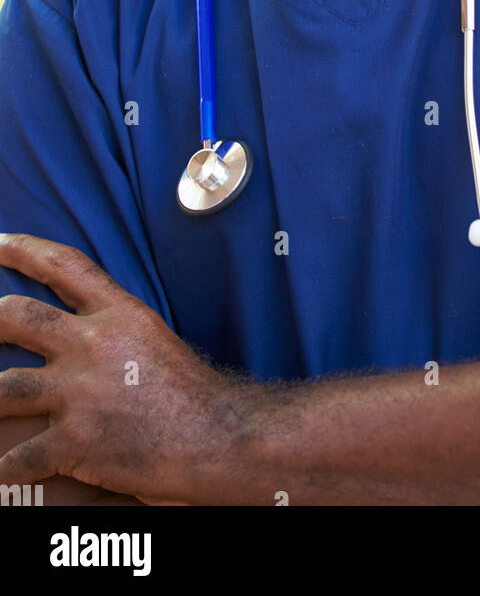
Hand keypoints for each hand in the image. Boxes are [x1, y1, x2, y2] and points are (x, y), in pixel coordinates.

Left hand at [0, 233, 255, 504]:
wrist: (217, 437)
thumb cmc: (190, 393)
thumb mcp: (152, 337)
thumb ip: (115, 327)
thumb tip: (80, 328)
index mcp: (118, 314)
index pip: (64, 266)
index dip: (25, 250)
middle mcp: (93, 345)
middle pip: (18, 317)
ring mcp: (81, 393)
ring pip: (6, 388)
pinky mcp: (75, 441)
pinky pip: (20, 456)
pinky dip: (8, 467)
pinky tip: (6, 471)